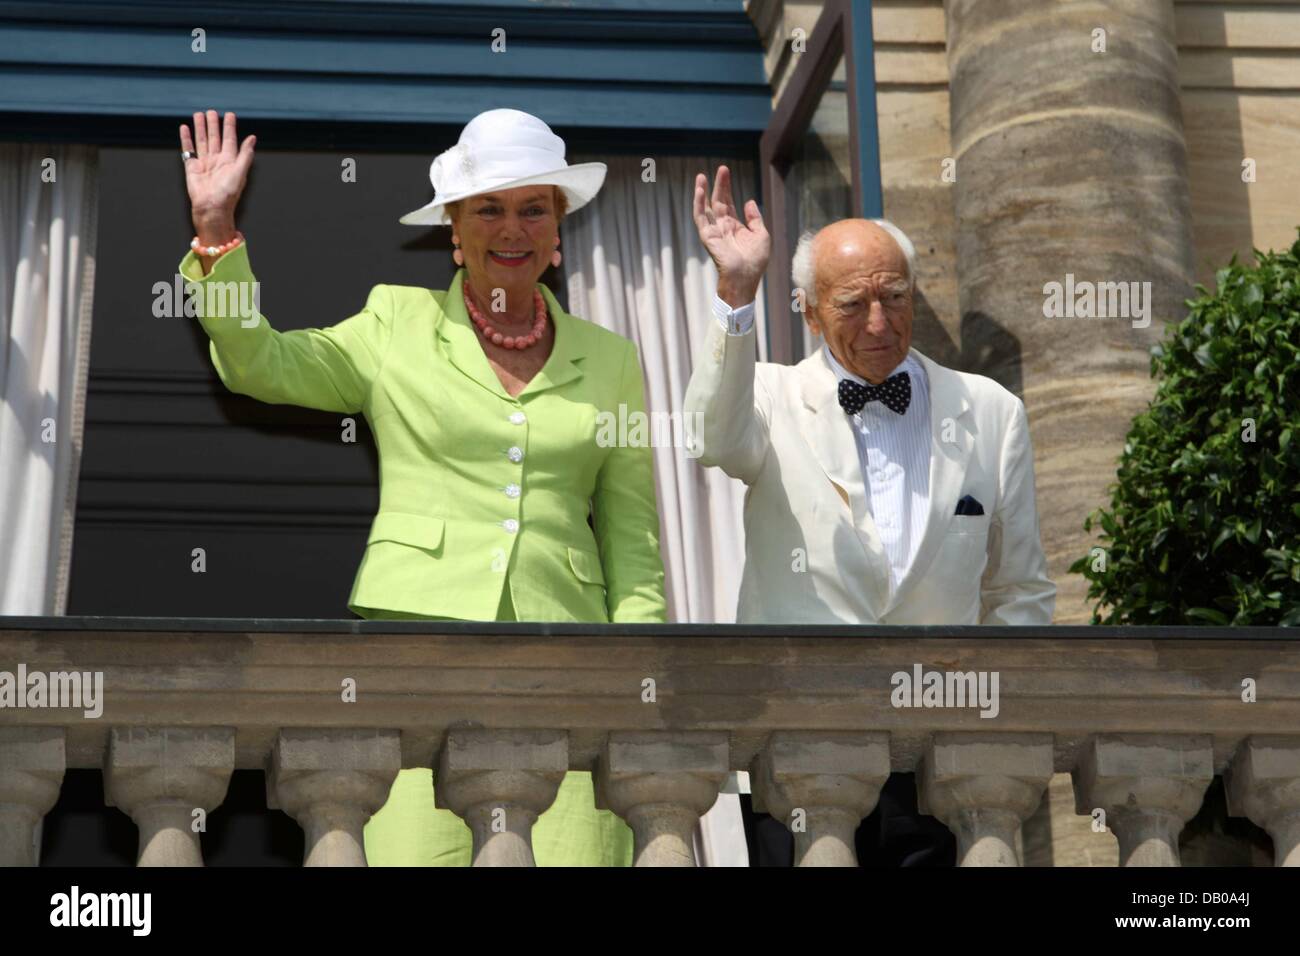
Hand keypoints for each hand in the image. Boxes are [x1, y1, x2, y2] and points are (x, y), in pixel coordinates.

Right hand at [180, 110, 255, 228]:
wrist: (212, 208)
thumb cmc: (228, 194)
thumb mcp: (240, 172)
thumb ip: (245, 154)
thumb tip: (252, 138)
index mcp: (230, 161)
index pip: (230, 139)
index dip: (230, 127)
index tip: (229, 115)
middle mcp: (217, 160)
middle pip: (215, 138)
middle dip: (213, 124)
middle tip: (212, 112)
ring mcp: (204, 163)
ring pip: (202, 141)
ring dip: (201, 128)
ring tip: (198, 115)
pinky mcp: (192, 167)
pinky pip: (189, 149)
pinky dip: (186, 138)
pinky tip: (185, 128)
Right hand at [693, 165, 769, 307]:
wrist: (745, 278)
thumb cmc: (755, 262)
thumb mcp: (761, 235)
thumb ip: (754, 218)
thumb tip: (749, 201)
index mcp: (735, 227)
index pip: (728, 203)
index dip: (727, 188)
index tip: (725, 172)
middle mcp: (722, 228)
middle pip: (718, 202)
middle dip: (719, 185)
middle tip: (721, 168)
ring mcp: (714, 232)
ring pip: (706, 208)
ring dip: (703, 192)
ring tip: (702, 176)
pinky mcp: (707, 236)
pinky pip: (700, 218)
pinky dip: (698, 204)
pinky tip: (699, 191)